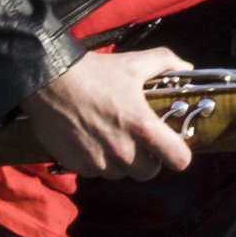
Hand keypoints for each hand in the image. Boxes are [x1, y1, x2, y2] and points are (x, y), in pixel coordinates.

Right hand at [22, 48, 192, 179]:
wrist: (47, 80)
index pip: (179, 159)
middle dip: (147, 160)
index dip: (179, 155)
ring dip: (121, 163)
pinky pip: (95, 173)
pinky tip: (91, 142)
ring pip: (121, 174)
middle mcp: (122, 149)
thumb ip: (165, 62)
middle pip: (148, 173)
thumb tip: (187, 67)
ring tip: (112, 140)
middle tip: (139, 143)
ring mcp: (98, 160)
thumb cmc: (93, 72)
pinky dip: (96, 163)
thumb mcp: (133, 63)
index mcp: (142, 126)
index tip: (171, 147)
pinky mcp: (76, 165)